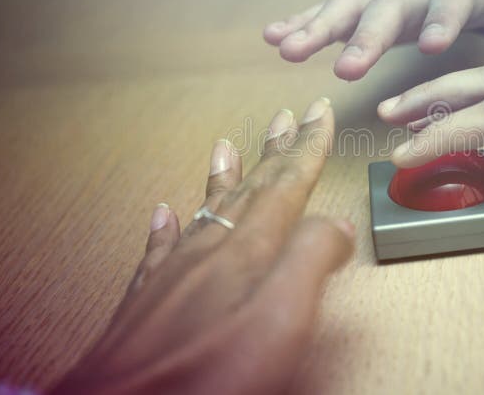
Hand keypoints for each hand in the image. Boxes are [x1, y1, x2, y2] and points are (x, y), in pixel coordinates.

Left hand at [53, 98, 354, 394]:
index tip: (318, 115)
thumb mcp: (282, 319)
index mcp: (245, 252)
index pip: (284, 184)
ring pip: (206, 210)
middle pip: (249, 189)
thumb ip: (310, 261)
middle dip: (274, 151)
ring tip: (228, 146)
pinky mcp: (147, 301)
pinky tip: (164, 211)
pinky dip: (168, 225)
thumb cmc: (206, 378)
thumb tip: (336, 224)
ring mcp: (173, 275)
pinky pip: (159, 248)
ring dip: (225, 176)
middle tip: (286, 117)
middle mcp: (208, 253)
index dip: (306, 147)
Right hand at [263, 0, 483, 80]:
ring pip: (349, 4)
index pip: (455, 2)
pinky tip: (272, 35)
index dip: (443, 20)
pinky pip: (332, 7)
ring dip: (317, 26)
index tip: (429, 45)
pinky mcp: (370, 1)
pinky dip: (302, 19)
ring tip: (283, 47)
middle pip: (390, 7)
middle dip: (367, 36)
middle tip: (346, 68)